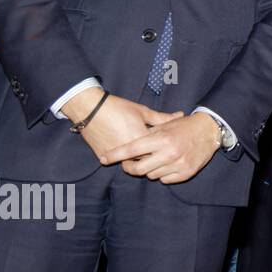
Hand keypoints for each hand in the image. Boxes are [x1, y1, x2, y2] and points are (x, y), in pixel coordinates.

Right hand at [63, 88, 184, 162]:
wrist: (90, 108)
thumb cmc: (118, 107)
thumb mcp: (143, 111)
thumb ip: (162, 118)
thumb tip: (181, 115)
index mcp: (140, 139)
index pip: (158, 152)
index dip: (163, 149)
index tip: (167, 146)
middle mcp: (127, 151)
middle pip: (145, 161)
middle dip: (151, 157)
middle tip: (156, 150)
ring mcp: (113, 155)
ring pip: (130, 163)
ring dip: (136, 159)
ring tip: (141, 150)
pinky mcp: (102, 155)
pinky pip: (116, 162)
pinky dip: (122, 158)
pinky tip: (126, 151)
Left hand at [105, 111, 220, 183]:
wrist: (210, 130)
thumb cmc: (185, 125)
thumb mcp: (166, 125)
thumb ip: (147, 134)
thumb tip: (127, 141)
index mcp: (161, 139)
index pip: (131, 150)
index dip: (115, 155)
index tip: (104, 158)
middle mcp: (169, 153)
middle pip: (139, 169)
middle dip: (130, 167)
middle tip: (129, 163)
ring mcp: (178, 164)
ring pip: (152, 175)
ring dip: (148, 169)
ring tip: (152, 160)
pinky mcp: (186, 173)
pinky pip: (165, 179)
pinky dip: (162, 173)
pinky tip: (165, 164)